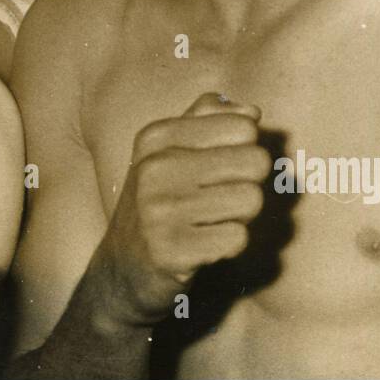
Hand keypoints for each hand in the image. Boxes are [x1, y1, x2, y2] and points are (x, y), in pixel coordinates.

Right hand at [94, 92, 269, 326]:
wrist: (123, 266)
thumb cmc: (161, 201)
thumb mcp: (172, 150)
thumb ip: (210, 119)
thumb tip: (251, 112)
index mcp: (158, 136)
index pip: (244, 127)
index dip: (242, 151)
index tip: (217, 169)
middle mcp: (155, 167)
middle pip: (256, 161)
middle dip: (248, 184)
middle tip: (218, 200)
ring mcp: (159, 209)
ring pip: (251, 200)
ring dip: (241, 217)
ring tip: (209, 222)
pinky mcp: (171, 250)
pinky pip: (238, 238)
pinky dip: (230, 246)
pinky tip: (203, 247)